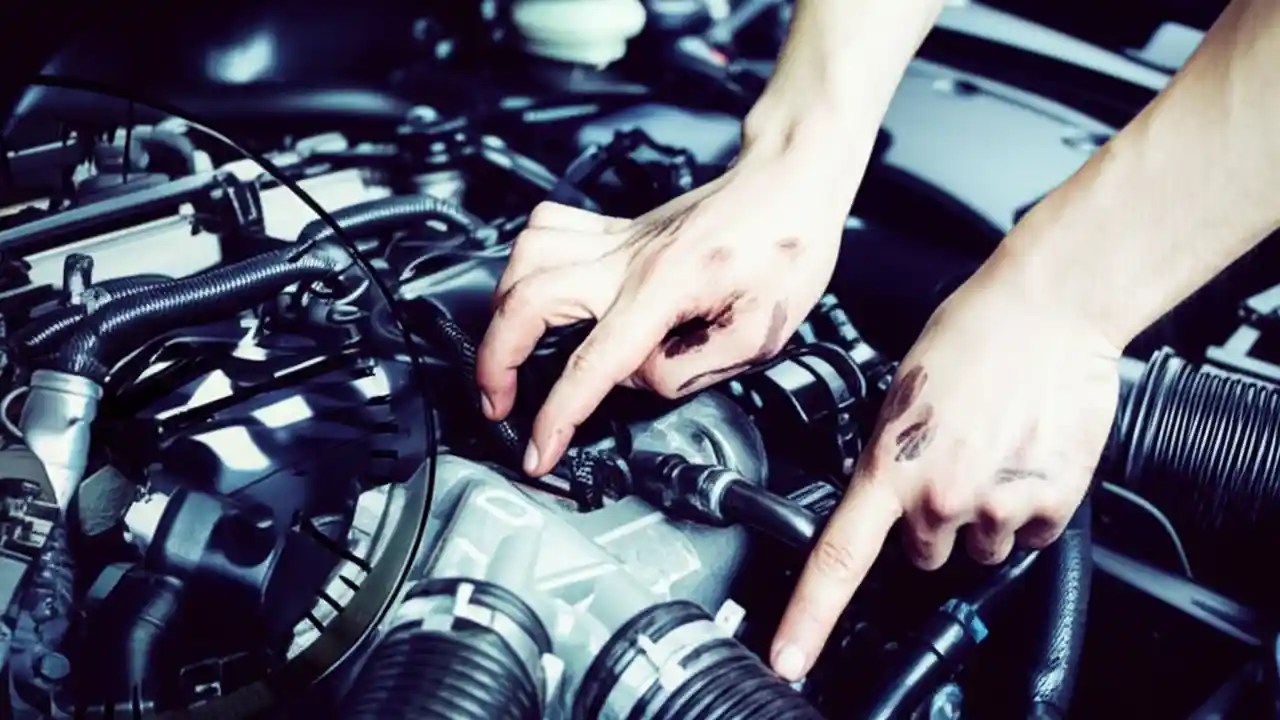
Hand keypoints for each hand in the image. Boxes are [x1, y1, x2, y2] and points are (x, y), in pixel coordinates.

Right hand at [476, 149, 856, 475]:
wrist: (792, 182)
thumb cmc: (785, 248)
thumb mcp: (758, 334)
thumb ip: (689, 370)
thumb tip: (638, 379)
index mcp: (663, 289)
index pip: (591, 364)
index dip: (556, 418)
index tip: (537, 451)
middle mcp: (628, 259)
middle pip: (526, 301)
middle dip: (495, 362)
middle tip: (497, 402)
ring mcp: (617, 237)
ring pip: (525, 257)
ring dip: (501, 309)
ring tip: (507, 349)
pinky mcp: (617, 227)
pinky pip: (547, 227)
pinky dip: (525, 261)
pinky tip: (534, 289)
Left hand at [770, 274, 1121, 680]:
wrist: (1048, 308)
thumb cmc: (972, 335)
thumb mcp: (900, 396)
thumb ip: (890, 459)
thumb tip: (888, 493)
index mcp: (887, 468)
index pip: (837, 559)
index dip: (809, 617)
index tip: (791, 657)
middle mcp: (939, 496)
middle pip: (924, 553)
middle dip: (934, 520)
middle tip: (952, 461)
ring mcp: (996, 504)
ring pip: (981, 545)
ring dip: (985, 512)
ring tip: (994, 449)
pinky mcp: (1049, 502)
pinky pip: (1030, 533)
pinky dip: (1030, 505)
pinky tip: (1027, 456)